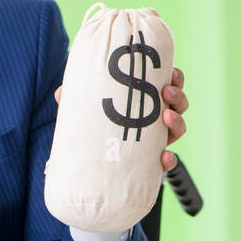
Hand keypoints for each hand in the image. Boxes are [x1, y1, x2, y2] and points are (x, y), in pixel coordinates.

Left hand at [53, 66, 187, 171]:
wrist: (94, 167)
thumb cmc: (95, 127)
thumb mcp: (86, 111)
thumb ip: (75, 100)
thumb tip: (60, 94)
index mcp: (146, 101)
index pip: (170, 84)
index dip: (176, 78)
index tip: (171, 73)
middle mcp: (156, 119)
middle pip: (179, 104)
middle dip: (178, 96)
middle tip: (166, 92)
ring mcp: (157, 140)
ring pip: (179, 128)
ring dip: (177, 121)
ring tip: (166, 117)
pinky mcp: (152, 162)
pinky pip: (168, 162)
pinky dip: (169, 160)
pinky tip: (163, 157)